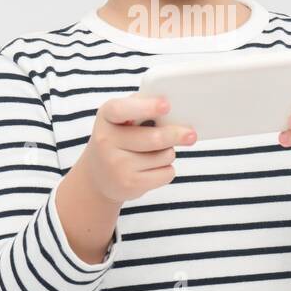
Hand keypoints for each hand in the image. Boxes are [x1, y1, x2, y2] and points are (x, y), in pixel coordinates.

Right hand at [75, 94, 197, 203]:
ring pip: (164, 156)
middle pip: (154, 138)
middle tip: (191, 134)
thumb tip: (172, 108)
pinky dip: (166, 169)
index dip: (146, 107)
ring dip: (169, 152)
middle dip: (176, 135)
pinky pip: (166, 173)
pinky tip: (152, 168)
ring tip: (155, 153)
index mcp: (105, 116)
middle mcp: (106, 141)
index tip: (167, 105)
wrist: (99, 176)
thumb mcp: (121, 118)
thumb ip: (141, 106)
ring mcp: (117, 165)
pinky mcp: (129, 184)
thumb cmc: (118, 138)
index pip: (123, 110)